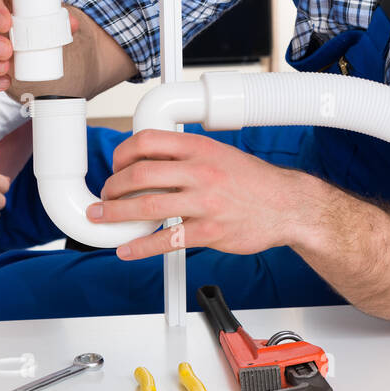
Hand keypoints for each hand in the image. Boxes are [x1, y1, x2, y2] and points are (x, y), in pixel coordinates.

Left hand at [86, 130, 310, 260]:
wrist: (287, 205)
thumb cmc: (253, 182)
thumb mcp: (219, 154)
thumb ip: (186, 157)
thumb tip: (149, 162)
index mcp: (199, 148)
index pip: (147, 141)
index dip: (122, 153)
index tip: (115, 166)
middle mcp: (200, 171)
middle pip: (139, 174)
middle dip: (113, 187)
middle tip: (105, 196)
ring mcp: (204, 202)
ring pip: (147, 206)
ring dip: (117, 214)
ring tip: (102, 218)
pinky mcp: (210, 231)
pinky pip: (167, 239)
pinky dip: (141, 246)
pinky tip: (127, 249)